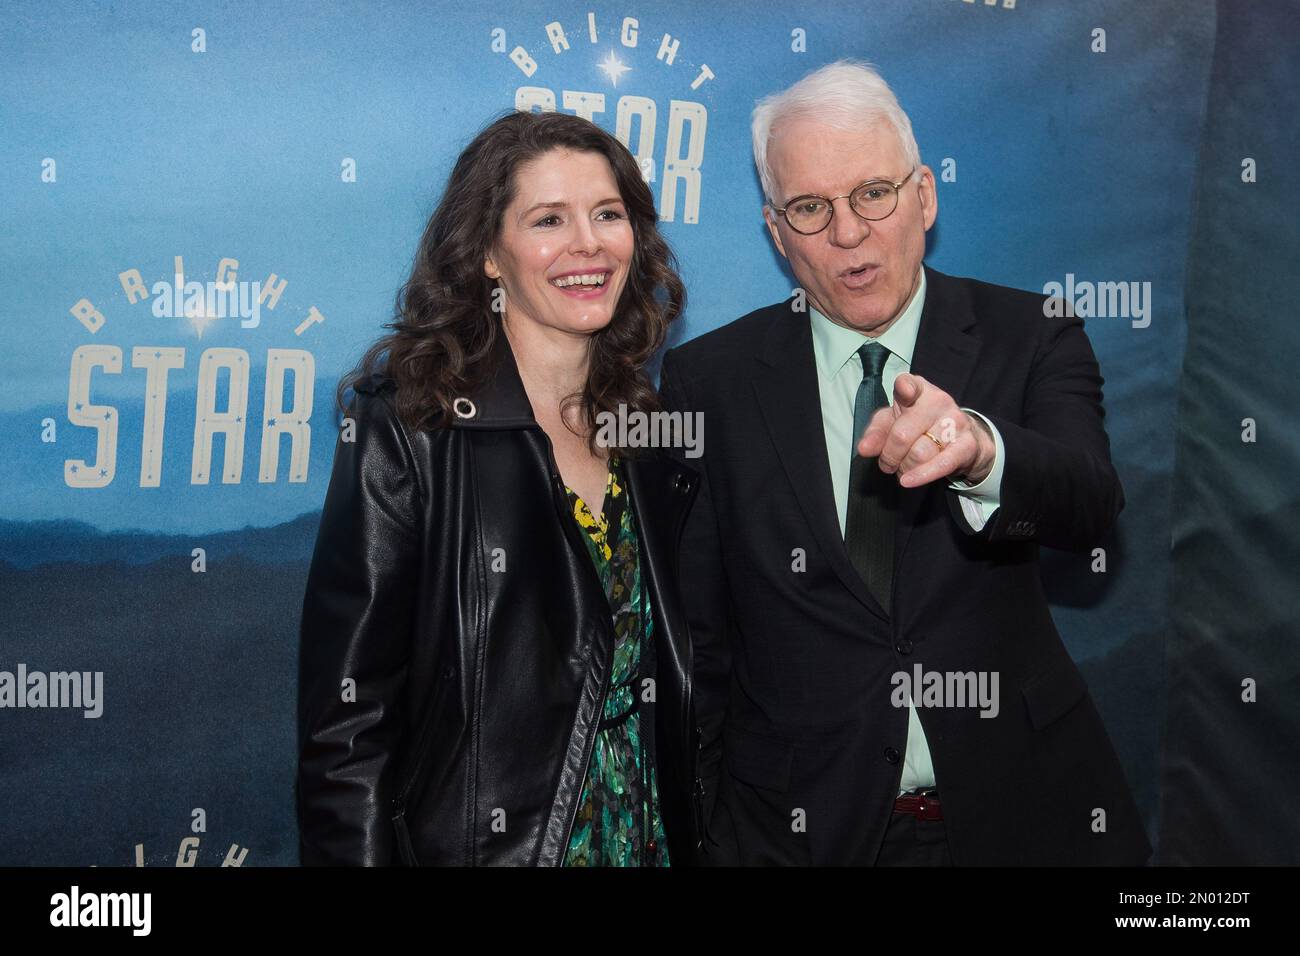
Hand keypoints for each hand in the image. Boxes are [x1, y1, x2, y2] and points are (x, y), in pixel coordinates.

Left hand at [855, 373, 994, 487]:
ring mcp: (956, 422)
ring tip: (903, 468)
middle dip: (889, 456)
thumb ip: (876, 433)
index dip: (906, 388)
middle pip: (902, 435)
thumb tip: (864, 448)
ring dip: (904, 468)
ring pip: (918, 454)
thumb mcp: (893, 423)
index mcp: (918, 390)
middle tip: (887, 463)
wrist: (960, 438)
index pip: (910, 384)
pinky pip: (942, 464)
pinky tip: (908, 480)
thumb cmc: (919, 426)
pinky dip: (922, 475)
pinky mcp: (967, 444)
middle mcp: (939, 401)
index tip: (904, 392)